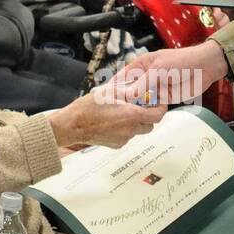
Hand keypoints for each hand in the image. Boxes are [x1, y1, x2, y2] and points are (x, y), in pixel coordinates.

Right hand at [48, 87, 167, 149]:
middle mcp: (130, 130)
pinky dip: (124, 129)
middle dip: (148, 116)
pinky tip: (112, 121)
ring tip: (121, 112)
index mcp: (132, 115)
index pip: (158, 115)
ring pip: (137, 131)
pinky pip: (126, 137)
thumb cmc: (89, 107)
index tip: (157, 102)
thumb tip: (138, 88)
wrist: (72, 126)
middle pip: (150, 125)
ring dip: (135, 122)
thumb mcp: (110, 91)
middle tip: (140, 106)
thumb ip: (128, 90)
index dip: (161, 108)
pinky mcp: (116, 145)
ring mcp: (123, 139)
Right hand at [114, 41, 228, 106]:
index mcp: (142, 65)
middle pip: (130, 90)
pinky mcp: (164, 98)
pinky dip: (147, 110)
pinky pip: (152, 106)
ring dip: (135, 106)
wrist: (204, 68)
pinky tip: (141, 115)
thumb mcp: (158, 69)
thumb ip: (143, 83)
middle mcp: (146, 77)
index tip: (105, 95)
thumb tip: (129, 95)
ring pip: (140, 100)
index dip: (114, 85)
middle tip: (113, 109)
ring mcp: (155, 88)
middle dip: (123, 98)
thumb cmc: (182, 60)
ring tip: (125, 115)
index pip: (123, 75)